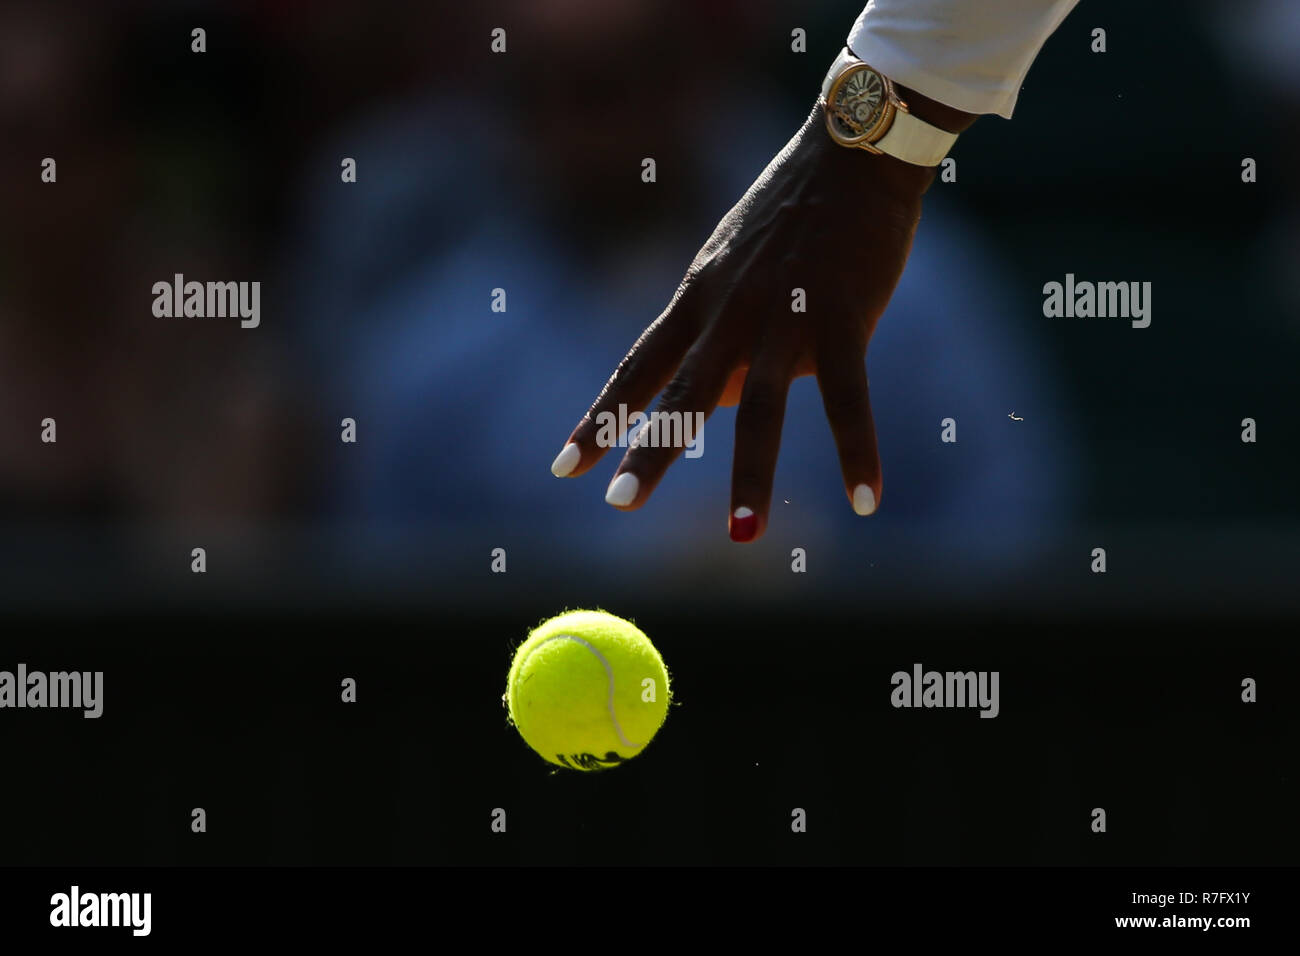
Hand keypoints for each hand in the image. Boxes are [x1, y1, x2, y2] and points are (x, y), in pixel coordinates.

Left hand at [551, 95, 972, 541]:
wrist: (851, 151)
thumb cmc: (791, 217)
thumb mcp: (733, 269)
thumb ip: (718, 334)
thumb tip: (710, 402)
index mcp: (697, 299)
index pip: (637, 369)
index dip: (600, 420)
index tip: (563, 467)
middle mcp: (729, 311)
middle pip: (681, 392)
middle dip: (649, 451)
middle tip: (618, 504)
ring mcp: (784, 315)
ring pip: (760, 405)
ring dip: (751, 474)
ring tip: (740, 535)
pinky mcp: (843, 315)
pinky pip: (847, 396)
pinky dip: (857, 451)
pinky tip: (864, 501)